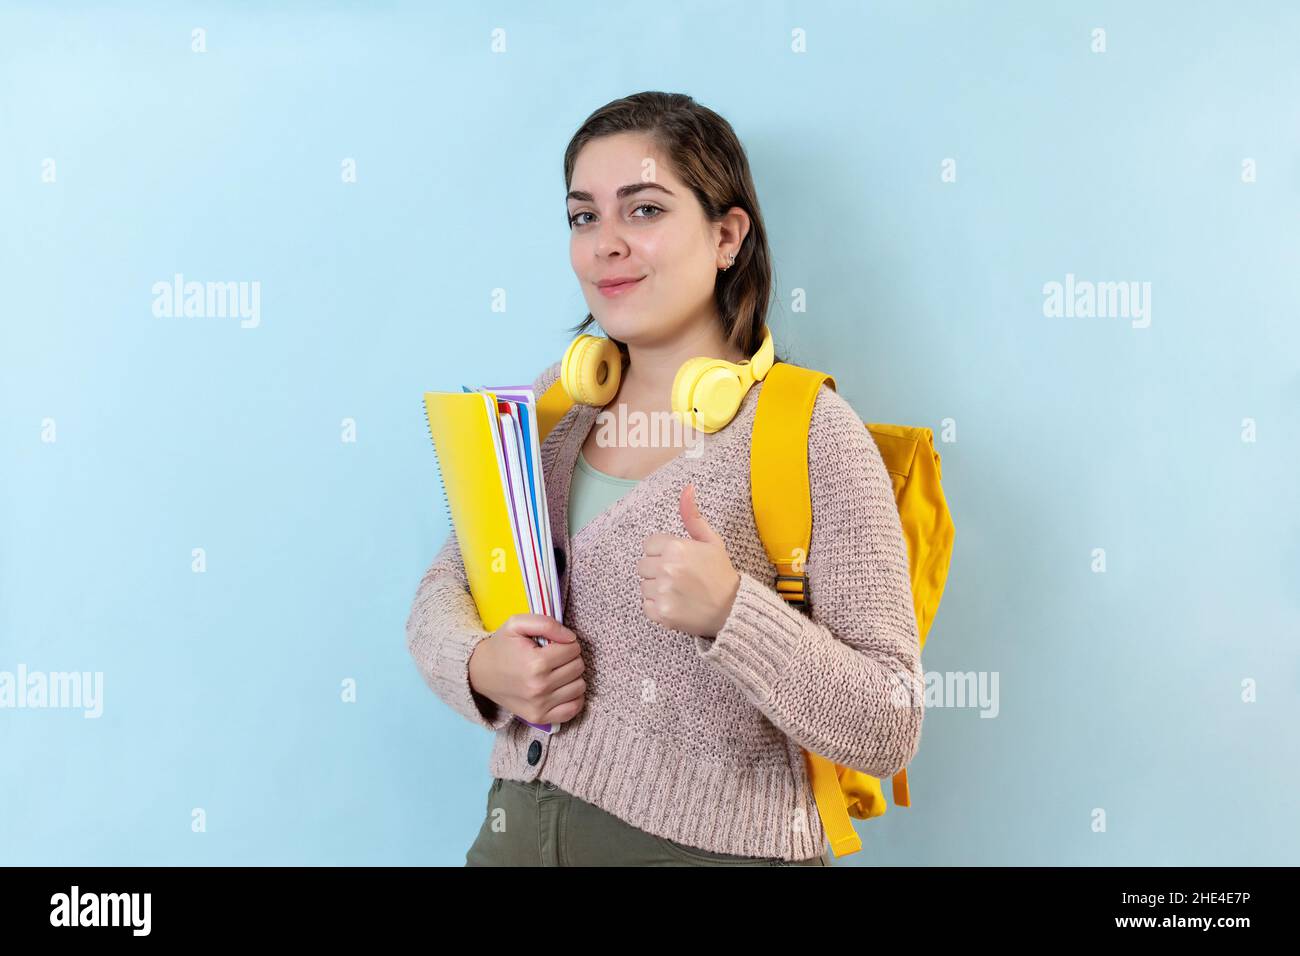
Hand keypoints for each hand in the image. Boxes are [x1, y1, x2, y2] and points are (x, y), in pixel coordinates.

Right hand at [468, 614, 586, 724]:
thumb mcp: (517, 624)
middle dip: (570, 658)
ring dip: (572, 677)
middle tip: (554, 657)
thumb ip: (546, 624)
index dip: (566, 642)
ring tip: (556, 672)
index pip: (573, 649)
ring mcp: (540, 705)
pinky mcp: (539, 718)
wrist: (480, 673)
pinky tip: (562, 688)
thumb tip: (571, 638)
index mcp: (536, 663)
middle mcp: (539, 687)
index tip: (554, 644)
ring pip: (579, 687)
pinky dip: (573, 698)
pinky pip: (573, 709)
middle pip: (578, 667)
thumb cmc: (502, 646)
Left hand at [637, 483, 740, 637]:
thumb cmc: (720, 573)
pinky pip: (646, 606)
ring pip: (643, 586)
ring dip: (656, 589)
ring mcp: (663, 591)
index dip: (662, 552)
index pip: (648, 545)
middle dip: (657, 570)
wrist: (732, 609)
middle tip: (679, 576)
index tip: (677, 560)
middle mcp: (666, 568)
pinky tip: (676, 603)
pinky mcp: (661, 612)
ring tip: (679, 591)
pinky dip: (657, 607)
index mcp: (676, 547)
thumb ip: (692, 517)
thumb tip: (687, 488)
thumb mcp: (710, 541)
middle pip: (642, 565)